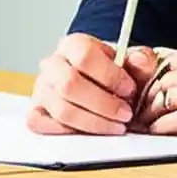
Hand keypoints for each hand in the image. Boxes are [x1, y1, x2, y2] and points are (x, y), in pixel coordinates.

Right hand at [27, 33, 158, 134]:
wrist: (99, 83)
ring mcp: (41, 89)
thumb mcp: (132, 62)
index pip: (84, 56)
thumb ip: (141, 61)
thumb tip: (140, 60)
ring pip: (60, 109)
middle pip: (69, 85)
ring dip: (93, 122)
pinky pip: (40, 123)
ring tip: (116, 126)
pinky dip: (65, 131)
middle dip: (103, 104)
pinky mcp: (36, 110)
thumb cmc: (114, 72)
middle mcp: (53, 65)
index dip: (109, 75)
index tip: (129, 90)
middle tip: (126, 114)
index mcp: (74, 45)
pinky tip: (89, 132)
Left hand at [137, 46, 176, 147]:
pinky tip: (160, 133)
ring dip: (150, 113)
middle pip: (160, 79)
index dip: (157, 76)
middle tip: (145, 108)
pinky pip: (167, 122)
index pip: (170, 60)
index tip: (153, 88)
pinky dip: (158, 129)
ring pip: (158, 100)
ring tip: (150, 122)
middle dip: (150, 95)